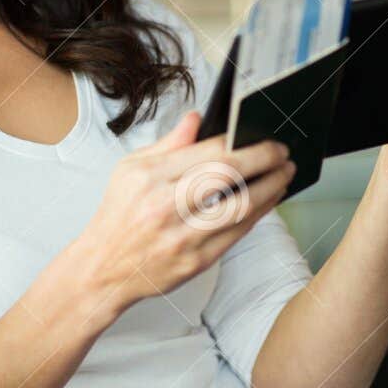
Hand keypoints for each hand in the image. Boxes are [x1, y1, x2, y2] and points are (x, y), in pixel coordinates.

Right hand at [65, 111, 295, 317]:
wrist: (103, 268)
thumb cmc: (118, 215)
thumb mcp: (130, 169)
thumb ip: (168, 144)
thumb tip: (197, 119)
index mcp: (150, 178)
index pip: (206, 152)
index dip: (239, 141)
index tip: (257, 134)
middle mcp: (165, 206)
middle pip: (227, 175)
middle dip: (263, 159)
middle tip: (282, 152)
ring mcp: (182, 237)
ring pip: (239, 207)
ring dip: (270, 188)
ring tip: (284, 174)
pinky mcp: (194, 262)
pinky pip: (236, 234)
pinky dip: (258, 215)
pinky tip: (268, 201)